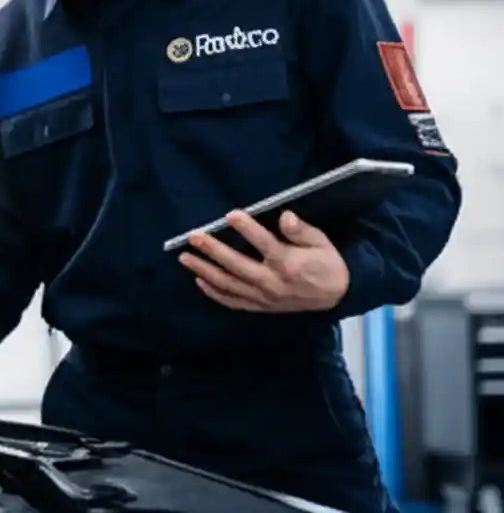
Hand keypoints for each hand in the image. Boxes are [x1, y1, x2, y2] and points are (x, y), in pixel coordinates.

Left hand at [178, 210, 347, 312]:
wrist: (336, 296)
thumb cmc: (326, 264)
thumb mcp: (321, 243)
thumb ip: (301, 231)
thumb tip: (285, 216)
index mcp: (289, 264)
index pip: (265, 244)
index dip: (248, 229)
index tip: (231, 215)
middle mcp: (272, 282)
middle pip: (237, 265)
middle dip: (213, 250)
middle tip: (193, 237)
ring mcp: (263, 297)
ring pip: (229, 285)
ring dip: (205, 270)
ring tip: (185, 257)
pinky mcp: (260, 307)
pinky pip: (232, 302)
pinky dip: (214, 292)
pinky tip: (198, 280)